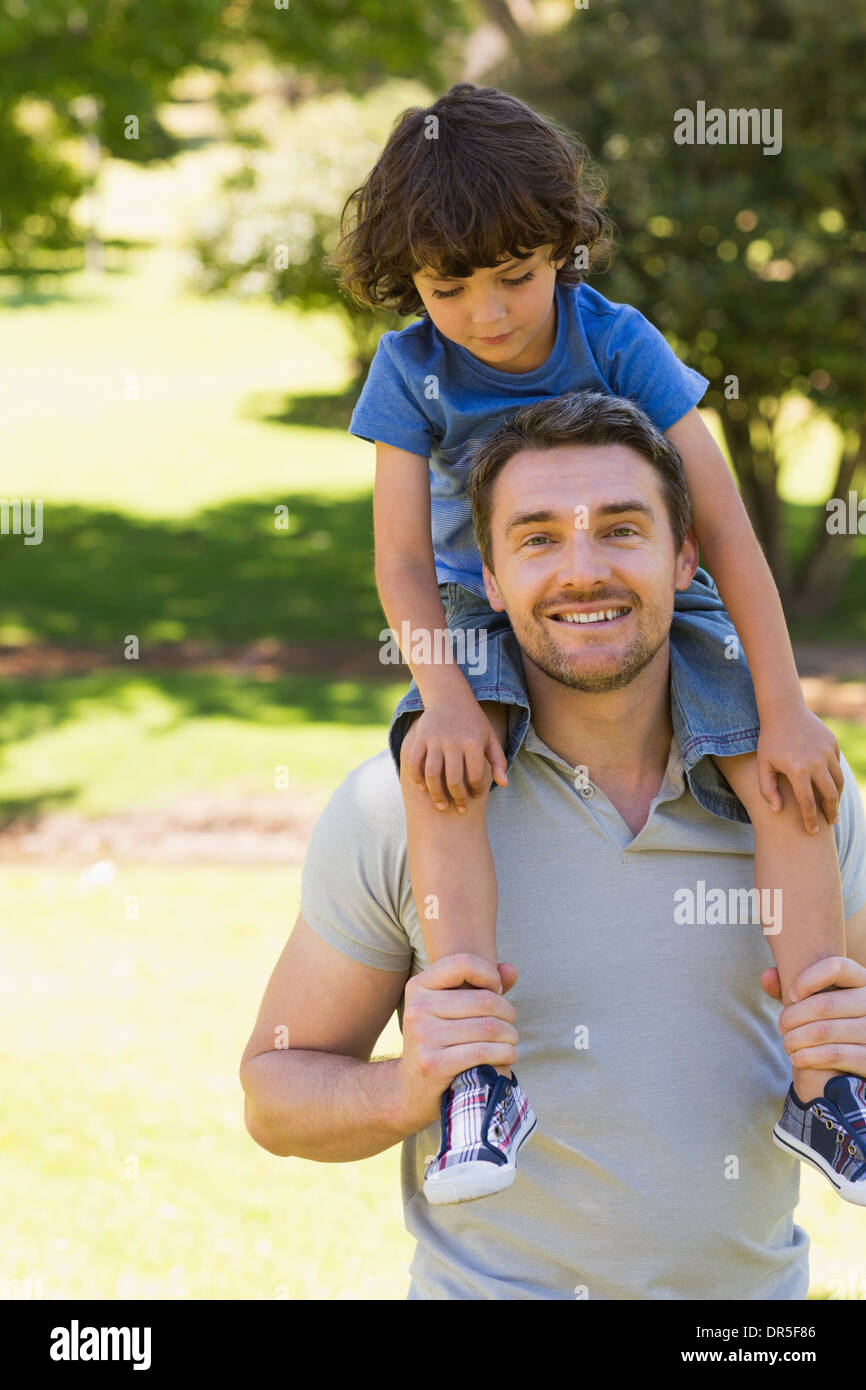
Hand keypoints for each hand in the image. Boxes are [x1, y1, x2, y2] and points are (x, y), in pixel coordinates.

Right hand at [395, 954, 519, 1131]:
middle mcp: (417, 1008)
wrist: (409, 1089)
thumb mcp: (451, 1011)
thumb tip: (511, 970)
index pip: (462, 963)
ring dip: (510, 1037)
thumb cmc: (439, 1044)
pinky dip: (505, 1054)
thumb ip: (483, 987)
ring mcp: (423, 1036)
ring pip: (488, 1028)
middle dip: (508, 1014)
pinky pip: (483, 1052)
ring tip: (510, 1043)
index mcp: (418, 987)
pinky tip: (507, 1057)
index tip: (496, 991)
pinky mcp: (433, 1064)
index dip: (489, 974)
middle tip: (510, 1026)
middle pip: (484, 1000)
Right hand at [402, 696, 507, 811]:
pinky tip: (423, 788)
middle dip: (458, 799)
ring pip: (432, 774)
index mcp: (473, 742)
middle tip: (460, 809)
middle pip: (453, 779)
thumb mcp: (490, 737)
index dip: (476, 791)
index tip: (476, 797)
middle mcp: (454, 741)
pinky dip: (417, 778)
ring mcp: (435, 740)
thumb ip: (498, 761)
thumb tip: (503, 785)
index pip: (475, 776)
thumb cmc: (473, 722)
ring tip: (441, 806)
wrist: (449, 697)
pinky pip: (415, 763)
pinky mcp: (420, 738)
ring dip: (436, 794)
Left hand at [756, 705, 843, 833]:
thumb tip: (777, 811)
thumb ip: (767, 789)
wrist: (784, 710)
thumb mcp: (763, 765)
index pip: (807, 803)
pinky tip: (830, 784)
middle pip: (830, 795)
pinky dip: (835, 777)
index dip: (811, 820)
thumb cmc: (770, 741)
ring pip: (838, 781)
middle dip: (831, 812)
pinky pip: (837, 765)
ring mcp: (827, 752)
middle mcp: (816, 762)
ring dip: (837, 796)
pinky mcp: (832, 744)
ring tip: (833, 806)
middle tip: (831, 822)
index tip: (812, 831)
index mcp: (797, 770)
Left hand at [761, 956, 865, 1077]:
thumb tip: (767, 976)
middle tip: (781, 1026)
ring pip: (824, 1030)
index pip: (837, 967)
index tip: (791, 994)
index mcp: (861, 980)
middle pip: (824, 1003)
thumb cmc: (829, 1020)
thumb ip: (790, 986)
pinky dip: (808, 1056)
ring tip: (787, 1043)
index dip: (808, 979)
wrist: (850, 1063)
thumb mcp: (813, 1000)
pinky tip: (797, 1058)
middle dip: (792, 1017)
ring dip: (795, 1039)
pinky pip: (833, 1054)